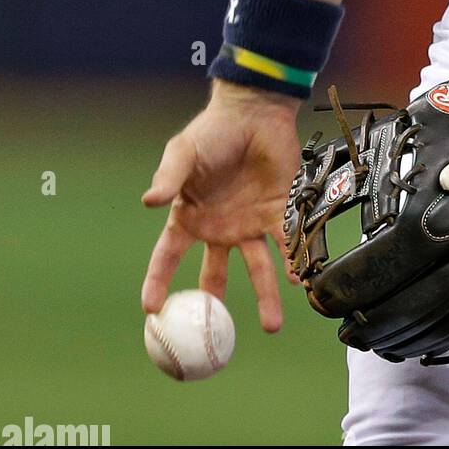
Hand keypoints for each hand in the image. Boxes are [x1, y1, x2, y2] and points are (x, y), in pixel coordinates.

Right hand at [141, 80, 301, 331]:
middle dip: (214, 305)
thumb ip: (169, 177)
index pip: (168, 256)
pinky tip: (299, 277)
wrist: (255, 112)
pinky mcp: (280, 211)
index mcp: (190, 216)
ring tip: (272, 326)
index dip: (158, 283)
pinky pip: (287, 241)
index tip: (151, 311)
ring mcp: (251, 222)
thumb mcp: (182, 153)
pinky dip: (294, 259)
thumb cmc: (212, 131)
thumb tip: (149, 201)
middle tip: (213, 336)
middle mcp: (220, 227)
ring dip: (266, 296)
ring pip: (258, 268)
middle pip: (215, 274)